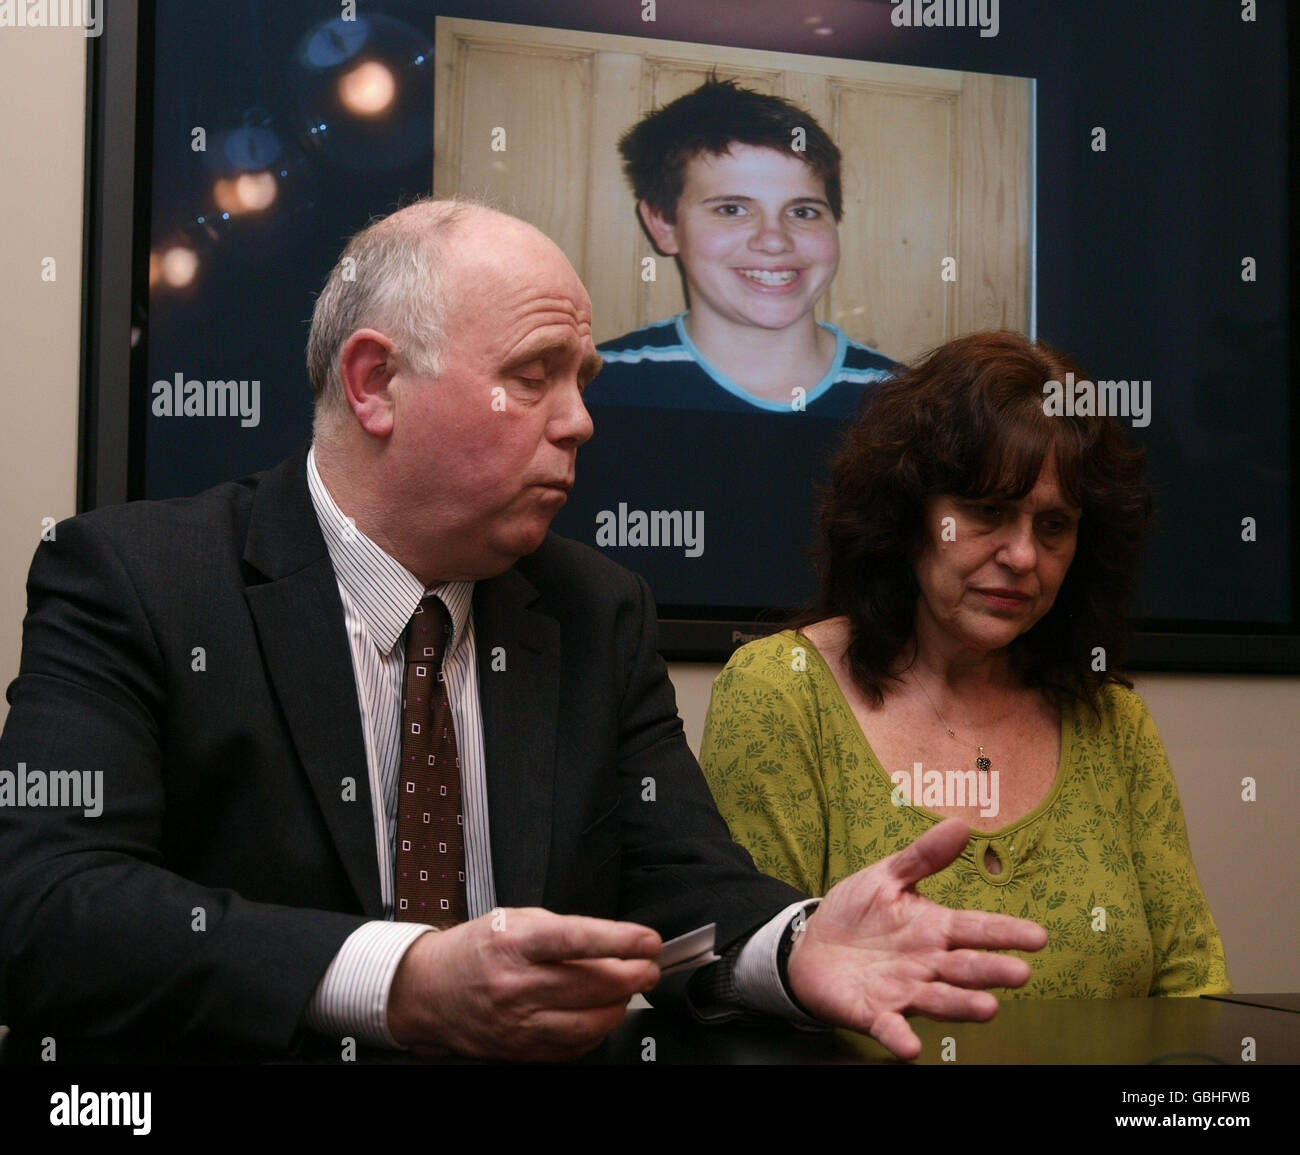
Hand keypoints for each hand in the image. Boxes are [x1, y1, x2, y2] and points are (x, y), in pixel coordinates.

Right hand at [386, 907, 660, 1060]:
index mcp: (514, 943)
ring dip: (619, 1006)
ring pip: (588, 1022)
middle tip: (648, 968)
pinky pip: (573, 1047)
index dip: (620, 940)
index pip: (577, 940)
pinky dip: (596, 1031)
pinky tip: (601, 1013)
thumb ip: (563, 930)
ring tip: (629, 990)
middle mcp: (516, 985)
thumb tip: (614, 942)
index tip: (648, 941)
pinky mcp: (520, 1050)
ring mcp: (518, 1022)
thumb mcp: (515, 920)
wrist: (431, 990)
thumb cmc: (476, 949)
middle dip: (632, 976)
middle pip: (590, 985)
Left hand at [786, 818, 1046, 1059]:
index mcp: (934, 929)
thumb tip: (960, 824)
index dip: (1006, 933)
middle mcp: (927, 963)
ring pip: (939, 1000)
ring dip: (962, 1005)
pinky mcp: (874, 1013)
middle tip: (1020, 973)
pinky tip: (911, 1048)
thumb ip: (922, 856)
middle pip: (965, 967)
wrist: (810, 947)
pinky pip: (890, 1028)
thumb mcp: (886, 877)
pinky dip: (900, 1037)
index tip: (1039, 936)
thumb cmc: (856, 913)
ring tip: (988, 1008)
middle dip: (992, 971)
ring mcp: (903, 991)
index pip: (976, 929)